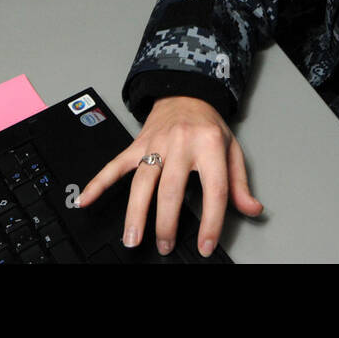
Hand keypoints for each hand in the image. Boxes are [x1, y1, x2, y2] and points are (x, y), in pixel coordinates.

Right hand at [78, 96, 262, 257]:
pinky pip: (115, 165)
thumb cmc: (209, 125)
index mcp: (209, 146)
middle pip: (171, 189)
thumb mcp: (232, 149)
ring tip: (132, 237)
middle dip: (166, 222)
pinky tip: (86, 199)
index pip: (213, 190)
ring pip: (142, 181)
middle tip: (164, 246)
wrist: (186, 91)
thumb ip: (240, 183)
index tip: (206, 245)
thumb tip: (252, 209)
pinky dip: (98, 183)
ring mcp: (155, 144)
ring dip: (135, 212)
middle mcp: (181, 144)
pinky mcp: (137, 145)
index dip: (211, 221)